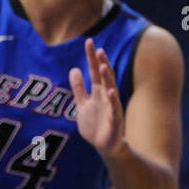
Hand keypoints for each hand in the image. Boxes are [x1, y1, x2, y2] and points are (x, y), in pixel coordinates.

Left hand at [70, 38, 124, 156]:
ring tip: (102, 66)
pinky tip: (110, 91)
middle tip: (98, 48)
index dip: (91, 57)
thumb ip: (79, 88)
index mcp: (97, 92)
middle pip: (103, 77)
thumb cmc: (95, 125)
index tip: (89, 42)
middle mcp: (105, 96)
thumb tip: (74, 69)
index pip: (93, 71)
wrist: (104, 146)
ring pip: (110, 89)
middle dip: (100, 63)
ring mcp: (111, 107)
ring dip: (107, 78)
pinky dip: (112, 100)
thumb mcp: (82, 105)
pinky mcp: (114, 119)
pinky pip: (114, 108)